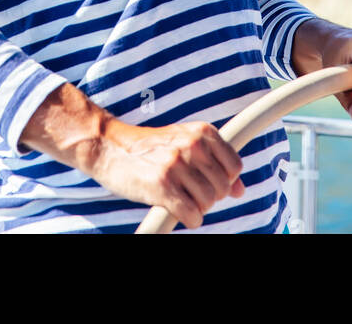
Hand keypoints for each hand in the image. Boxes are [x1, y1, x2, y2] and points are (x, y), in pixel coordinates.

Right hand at [88, 117, 244, 229]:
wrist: (110, 148)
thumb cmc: (150, 148)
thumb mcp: (185, 144)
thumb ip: (216, 163)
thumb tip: (241, 191)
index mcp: (201, 131)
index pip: (235, 167)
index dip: (225, 180)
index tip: (207, 180)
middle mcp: (192, 145)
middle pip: (223, 188)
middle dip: (209, 196)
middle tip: (189, 191)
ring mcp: (177, 165)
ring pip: (208, 203)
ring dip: (196, 208)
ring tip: (179, 197)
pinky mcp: (162, 186)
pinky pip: (192, 215)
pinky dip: (188, 219)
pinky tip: (176, 209)